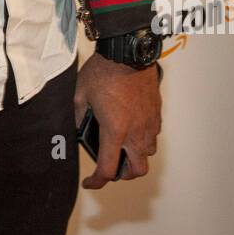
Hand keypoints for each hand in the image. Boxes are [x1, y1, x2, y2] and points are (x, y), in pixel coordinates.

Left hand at [74, 51, 161, 188]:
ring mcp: (149, 123)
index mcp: (115, 132)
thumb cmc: (103, 71)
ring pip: (148, 153)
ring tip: (122, 148)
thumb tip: (77, 128)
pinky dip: (144, 139)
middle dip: (123, 175)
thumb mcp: (80, 94)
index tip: (90, 183)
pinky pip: (154, 135)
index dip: (96, 182)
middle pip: (137, 170)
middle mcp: (135, 132)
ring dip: (136, 156)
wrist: (127, 52)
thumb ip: (78, 116)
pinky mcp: (156, 112)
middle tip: (111, 168)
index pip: (108, 170)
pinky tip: (132, 128)